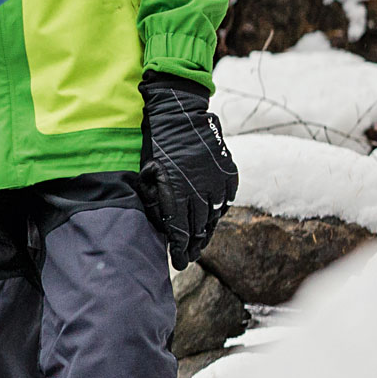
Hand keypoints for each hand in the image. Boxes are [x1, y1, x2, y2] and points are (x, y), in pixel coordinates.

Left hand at [139, 72, 237, 268]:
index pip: (180, 230)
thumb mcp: (148, 172)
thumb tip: (162, 222)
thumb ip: (156, 197)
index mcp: (177, 192)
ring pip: (214, 216)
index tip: (177, 262)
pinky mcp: (228, 173)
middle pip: (199, 228)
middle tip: (187, 258)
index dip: (179, 249)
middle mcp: (200, 190)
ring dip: (206, 232)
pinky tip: (212, 219)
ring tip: (199, 244)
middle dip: (192, 246)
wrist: (179, 115)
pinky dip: (219, 211)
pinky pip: (226, 199)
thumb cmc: (156, 144)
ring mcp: (217, 181)